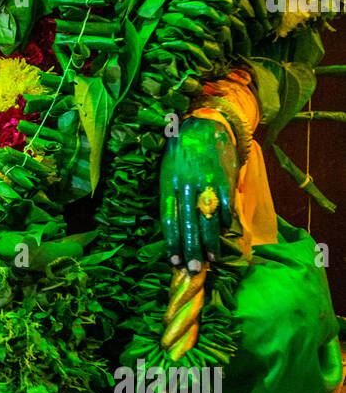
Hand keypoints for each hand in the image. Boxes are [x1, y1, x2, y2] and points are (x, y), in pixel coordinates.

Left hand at [159, 115, 236, 270]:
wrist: (203, 124)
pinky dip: (225, 220)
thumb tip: (175, 229)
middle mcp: (185, 185)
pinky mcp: (224, 178)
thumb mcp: (167, 172)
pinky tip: (225, 233)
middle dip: (190, 248)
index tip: (173, 260)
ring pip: (207, 218)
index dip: (171, 241)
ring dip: (209, 241)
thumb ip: (172, 199)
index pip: (168, 219)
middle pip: (187, 223)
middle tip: (194, 268)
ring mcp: (205, 182)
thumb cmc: (181, 153)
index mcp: (168, 184)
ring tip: (211, 258)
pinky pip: (225, 204)